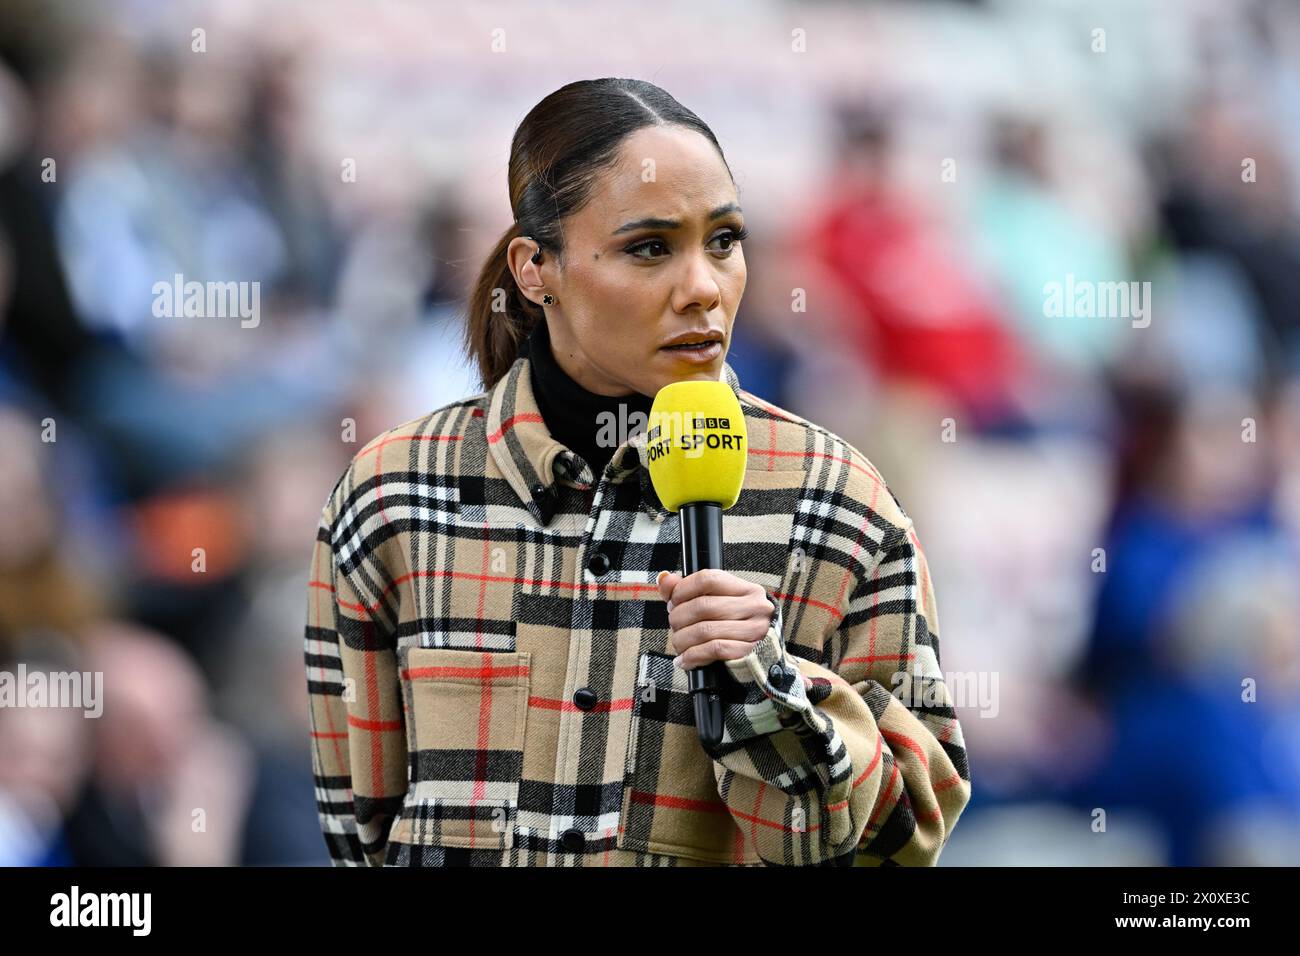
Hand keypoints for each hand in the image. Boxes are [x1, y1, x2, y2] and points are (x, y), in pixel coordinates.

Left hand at [656, 568, 775, 669]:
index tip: (673, 602)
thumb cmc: (734, 626)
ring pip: (705, 630)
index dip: (683, 590)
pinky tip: (685, 660)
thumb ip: (687, 590)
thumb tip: (664, 578)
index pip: (707, 579)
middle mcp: (754, 606)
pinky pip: (714, 649)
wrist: (762, 657)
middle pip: (703, 606)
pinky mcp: (749, 651)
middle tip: (675, 625)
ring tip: (678, 644)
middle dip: (679, 618)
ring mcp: (754, 629)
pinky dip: (694, 655)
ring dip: (683, 639)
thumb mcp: (716, 603)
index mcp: (745, 589)